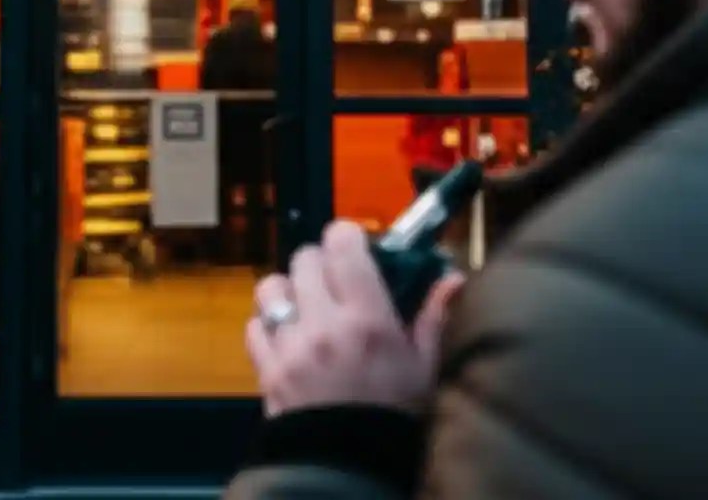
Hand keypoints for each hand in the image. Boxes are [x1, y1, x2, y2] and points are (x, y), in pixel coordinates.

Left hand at [246, 221, 464, 417]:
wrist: (351, 469)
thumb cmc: (394, 418)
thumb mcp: (425, 368)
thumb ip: (434, 317)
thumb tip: (452, 279)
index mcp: (367, 320)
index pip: (342, 245)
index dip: (347, 237)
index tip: (355, 246)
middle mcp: (324, 326)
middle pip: (304, 259)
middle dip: (320, 263)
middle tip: (336, 281)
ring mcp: (290, 347)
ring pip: (272, 287)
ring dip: (288, 290)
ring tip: (307, 307)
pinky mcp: (267, 370)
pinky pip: (255, 326)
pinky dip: (268, 325)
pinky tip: (290, 338)